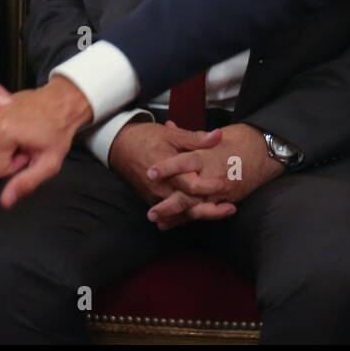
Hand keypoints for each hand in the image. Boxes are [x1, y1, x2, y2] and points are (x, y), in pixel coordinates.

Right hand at [0, 76, 93, 207]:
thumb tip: (6, 201)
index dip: (12, 168)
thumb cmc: (56, 130)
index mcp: (3, 133)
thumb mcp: (48, 163)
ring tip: (15, 142)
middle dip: (1, 162)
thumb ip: (25, 183)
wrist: (58, 104)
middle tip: (21, 149)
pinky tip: (7, 137)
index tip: (26, 155)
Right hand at [107, 120, 227, 208]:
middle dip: (209, 209)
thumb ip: (195, 139)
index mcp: (168, 172)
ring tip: (222, 212)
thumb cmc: (146, 138)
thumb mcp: (171, 135)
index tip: (227, 186)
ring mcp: (156, 197)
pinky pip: (171, 213)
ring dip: (200, 213)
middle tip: (230, 208)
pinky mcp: (152, 200)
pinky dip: (186, 214)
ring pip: (181, 212)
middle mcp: (162, 189)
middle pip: (188, 205)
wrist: (119, 146)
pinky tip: (202, 215)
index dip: (210, 187)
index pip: (191, 186)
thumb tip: (218, 136)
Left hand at [146, 123, 282, 230]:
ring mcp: (221, 191)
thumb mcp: (215, 133)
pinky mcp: (228, 199)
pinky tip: (178, 223)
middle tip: (151, 213)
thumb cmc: (239, 139)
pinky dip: (192, 218)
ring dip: (177, 217)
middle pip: (188, 194)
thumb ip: (190, 136)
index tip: (150, 173)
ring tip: (159, 223)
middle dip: (168, 205)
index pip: (185, 163)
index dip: (167, 168)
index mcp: (209, 157)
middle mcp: (214, 177)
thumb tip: (168, 126)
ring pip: (196, 208)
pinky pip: (208, 212)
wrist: (266, 151)